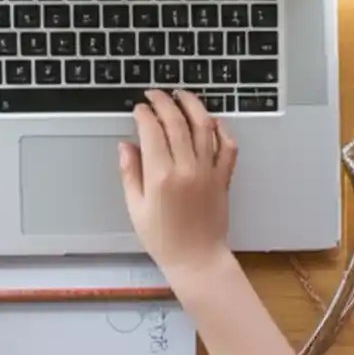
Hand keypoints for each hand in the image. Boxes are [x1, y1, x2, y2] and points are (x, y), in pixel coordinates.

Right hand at [120, 90, 237, 275]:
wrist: (197, 259)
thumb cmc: (163, 239)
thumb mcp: (135, 208)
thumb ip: (129, 173)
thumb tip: (126, 146)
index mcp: (160, 177)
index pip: (152, 131)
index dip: (143, 114)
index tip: (138, 108)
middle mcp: (187, 169)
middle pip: (177, 122)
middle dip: (164, 102)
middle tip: (155, 95)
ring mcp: (208, 171)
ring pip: (204, 126)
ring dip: (192, 106)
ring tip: (181, 96)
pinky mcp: (223, 178)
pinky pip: (227, 146)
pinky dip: (221, 130)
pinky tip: (211, 121)